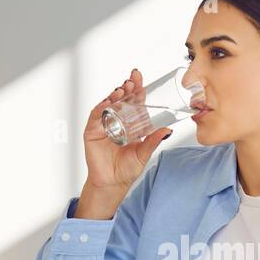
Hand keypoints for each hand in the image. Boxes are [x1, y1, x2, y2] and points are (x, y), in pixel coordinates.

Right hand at [82, 68, 172, 193]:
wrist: (113, 182)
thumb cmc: (127, 168)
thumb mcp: (144, 153)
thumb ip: (153, 140)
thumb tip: (168, 130)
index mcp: (131, 122)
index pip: (134, 101)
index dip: (137, 88)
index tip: (139, 77)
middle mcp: (117, 120)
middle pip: (121, 99)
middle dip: (126, 88)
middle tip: (132, 81)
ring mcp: (104, 124)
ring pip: (108, 104)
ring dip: (114, 95)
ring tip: (121, 90)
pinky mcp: (92, 131)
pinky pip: (95, 116)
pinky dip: (100, 108)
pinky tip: (107, 103)